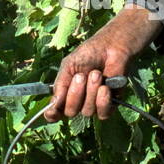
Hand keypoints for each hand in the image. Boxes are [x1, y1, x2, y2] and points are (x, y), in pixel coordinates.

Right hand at [43, 7, 162, 121]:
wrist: (111, 48)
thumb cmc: (88, 55)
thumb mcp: (68, 66)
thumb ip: (60, 85)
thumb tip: (53, 105)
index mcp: (64, 94)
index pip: (54, 113)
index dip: (52, 114)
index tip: (52, 110)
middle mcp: (78, 103)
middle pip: (70, 112)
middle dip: (75, 94)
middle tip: (82, 75)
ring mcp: (93, 105)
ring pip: (87, 111)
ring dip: (91, 91)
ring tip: (97, 74)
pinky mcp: (110, 105)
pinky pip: (102, 113)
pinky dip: (103, 100)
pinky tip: (105, 87)